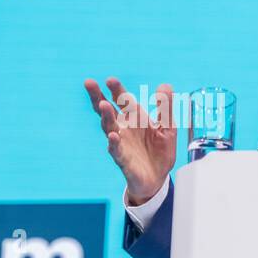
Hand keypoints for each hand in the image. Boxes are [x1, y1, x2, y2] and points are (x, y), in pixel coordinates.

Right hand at [84, 77, 176, 204]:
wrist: (158, 178)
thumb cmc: (159, 151)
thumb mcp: (167, 127)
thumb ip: (165, 108)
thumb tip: (165, 86)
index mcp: (134, 117)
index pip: (122, 100)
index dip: (116, 89)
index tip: (110, 80)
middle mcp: (123, 128)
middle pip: (106, 110)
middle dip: (98, 96)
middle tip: (89, 83)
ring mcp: (121, 143)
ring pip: (109, 127)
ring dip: (106, 116)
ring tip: (104, 105)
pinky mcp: (123, 159)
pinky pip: (116, 150)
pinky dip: (114, 143)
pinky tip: (113, 136)